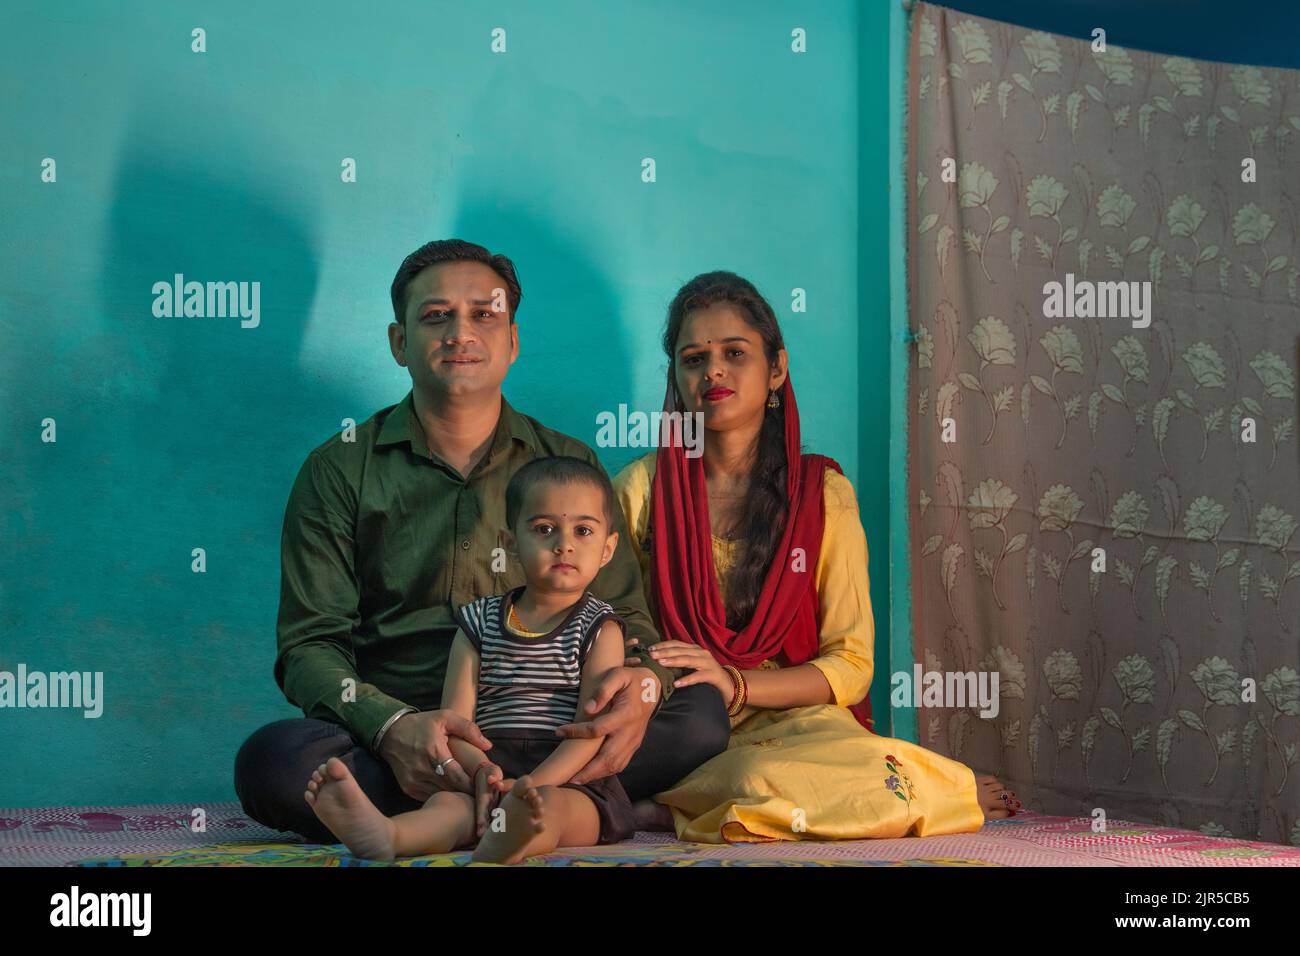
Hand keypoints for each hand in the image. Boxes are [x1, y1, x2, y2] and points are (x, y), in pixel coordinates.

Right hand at [377, 710, 492, 799]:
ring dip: (455, 795)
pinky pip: (429, 797)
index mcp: (434, 751)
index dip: (472, 784)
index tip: (484, 784)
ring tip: (469, 793)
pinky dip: (441, 796)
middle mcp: (423, 769)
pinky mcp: (408, 788)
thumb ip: (468, 729)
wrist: (391, 733)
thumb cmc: (422, 724)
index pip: (458, 777)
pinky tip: (451, 792)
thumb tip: (488, 746)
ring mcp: (414, 781)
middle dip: (467, 791)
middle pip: (451, 788)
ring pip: (441, 795)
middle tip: (482, 791)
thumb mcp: (445, 717)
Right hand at [472, 762, 504, 837]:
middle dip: (483, 828)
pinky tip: (499, 835)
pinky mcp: (492, 807)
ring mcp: (488, 806)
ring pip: (488, 819)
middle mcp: (484, 803)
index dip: (481, 820)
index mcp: (483, 796)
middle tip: (482, 839)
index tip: (480, 831)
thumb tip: (492, 780)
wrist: (487, 774)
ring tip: (488, 841)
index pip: (481, 809)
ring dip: (488, 829)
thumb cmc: (491, 773)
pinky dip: (494, 825)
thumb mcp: (492, 772)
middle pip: (483, 817)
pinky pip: (493, 817)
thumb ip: (493, 776)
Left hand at [554, 666, 657, 784]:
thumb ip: (603, 690)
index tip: (559, 731)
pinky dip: (606, 772)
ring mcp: (634, 741)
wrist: (651, 688)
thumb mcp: (618, 675)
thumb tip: (588, 709)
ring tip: (577, 779)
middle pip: (608, 757)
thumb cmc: (631, 680)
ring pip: (615, 765)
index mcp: (626, 714)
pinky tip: (592, 774)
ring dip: (596, 775)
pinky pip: (621, 764)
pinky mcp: (634, 745)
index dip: (577, 732)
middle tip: (569, 777)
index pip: (598, 729)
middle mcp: (630, 732)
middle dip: (588, 770)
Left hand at [647, 640, 732, 702]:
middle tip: (651, 655)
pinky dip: (687, 679)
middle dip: (665, 652)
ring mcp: (708, 663)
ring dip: (673, 661)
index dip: (663, 645)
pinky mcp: (713, 675)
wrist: (730, 685)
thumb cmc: (707, 675)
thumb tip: (660, 661)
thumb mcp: (693, 665)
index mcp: (695, 649)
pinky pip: (698, 676)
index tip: (650, 648)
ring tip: (661, 663)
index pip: (677, 644)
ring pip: (688, 660)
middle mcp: (701, 653)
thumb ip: (681, 662)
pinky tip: (677, 684)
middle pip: (680, 650)